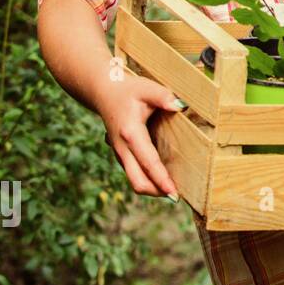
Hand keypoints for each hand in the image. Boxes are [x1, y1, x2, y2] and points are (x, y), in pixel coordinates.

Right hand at [94, 69, 182, 198]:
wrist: (103, 92)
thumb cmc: (128, 90)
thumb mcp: (147, 88)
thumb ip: (163, 97)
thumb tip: (180, 106)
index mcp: (130, 134)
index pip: (148, 162)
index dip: (161, 179)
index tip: (173, 193)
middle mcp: (122, 148)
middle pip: (137, 181)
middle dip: (156, 191)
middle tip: (176, 196)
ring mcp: (120, 154)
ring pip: (134, 180)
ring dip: (152, 188)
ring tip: (173, 190)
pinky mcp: (121, 155)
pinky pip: (134, 173)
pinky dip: (147, 179)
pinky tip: (163, 179)